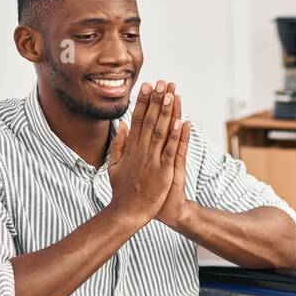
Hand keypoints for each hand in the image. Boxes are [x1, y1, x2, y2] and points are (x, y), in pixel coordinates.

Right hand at [108, 80, 189, 226]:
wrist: (127, 213)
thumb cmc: (122, 191)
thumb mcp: (114, 165)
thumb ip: (118, 145)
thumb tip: (122, 125)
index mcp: (130, 149)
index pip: (137, 119)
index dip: (143, 102)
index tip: (148, 86)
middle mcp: (141, 151)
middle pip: (150, 121)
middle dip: (156, 100)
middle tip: (163, 82)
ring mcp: (152, 161)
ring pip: (161, 131)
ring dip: (167, 112)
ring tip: (172, 94)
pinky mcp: (163, 172)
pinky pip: (171, 151)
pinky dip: (177, 136)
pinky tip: (182, 121)